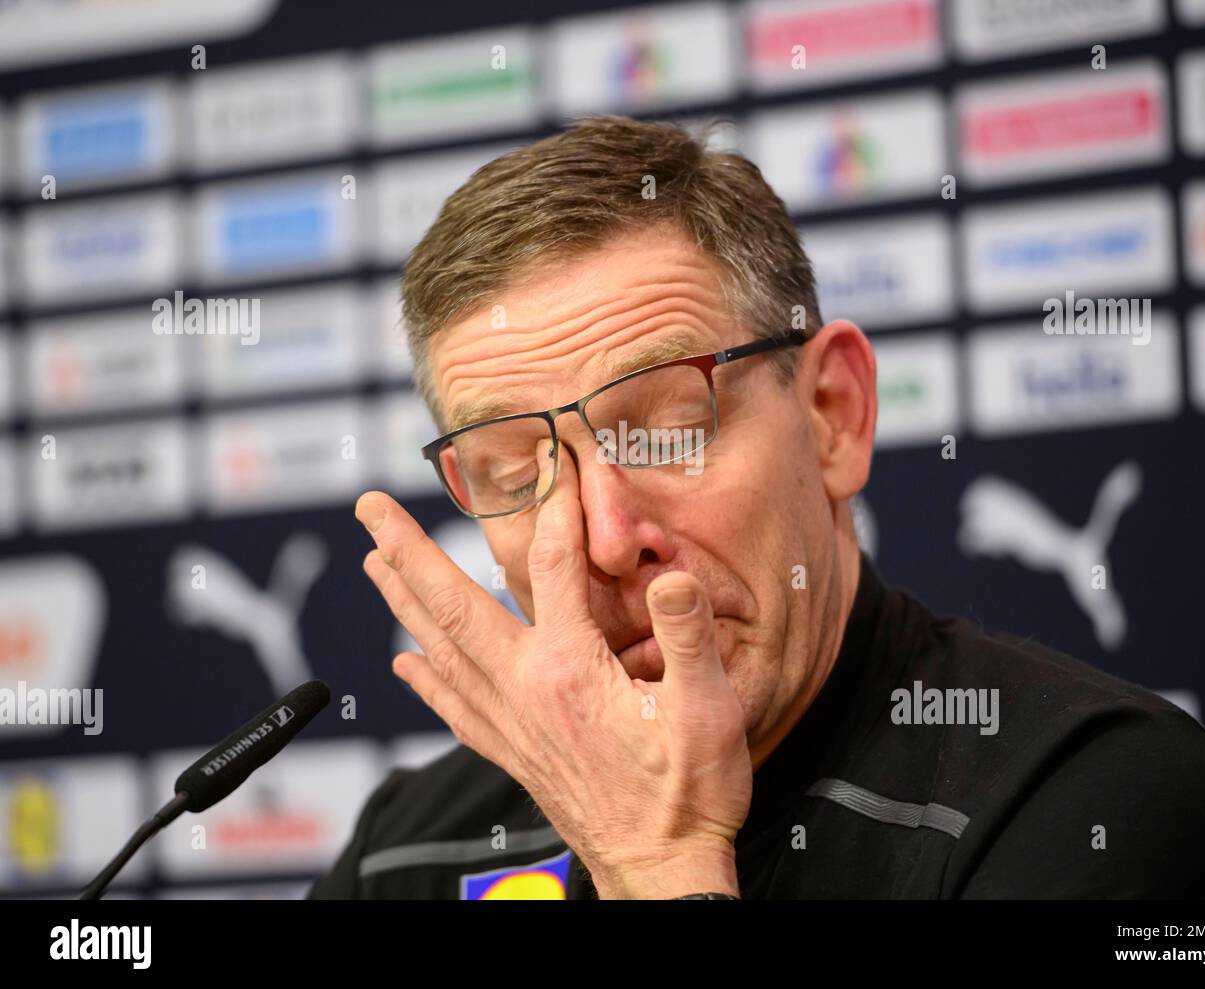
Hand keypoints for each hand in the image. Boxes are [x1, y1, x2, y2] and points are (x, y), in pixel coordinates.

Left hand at [355, 440, 752, 897]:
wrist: (660, 872)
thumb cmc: (689, 796)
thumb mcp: (709, 708)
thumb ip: (686, 634)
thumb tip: (667, 574)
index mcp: (569, 670)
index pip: (553, 565)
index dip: (554, 505)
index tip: (549, 456)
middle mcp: (524, 691)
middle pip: (451, 605)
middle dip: (407, 550)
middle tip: (369, 508)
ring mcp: (511, 723)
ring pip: (439, 649)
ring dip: (402, 600)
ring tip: (374, 562)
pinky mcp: (512, 752)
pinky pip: (453, 706)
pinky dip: (424, 679)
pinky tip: (405, 666)